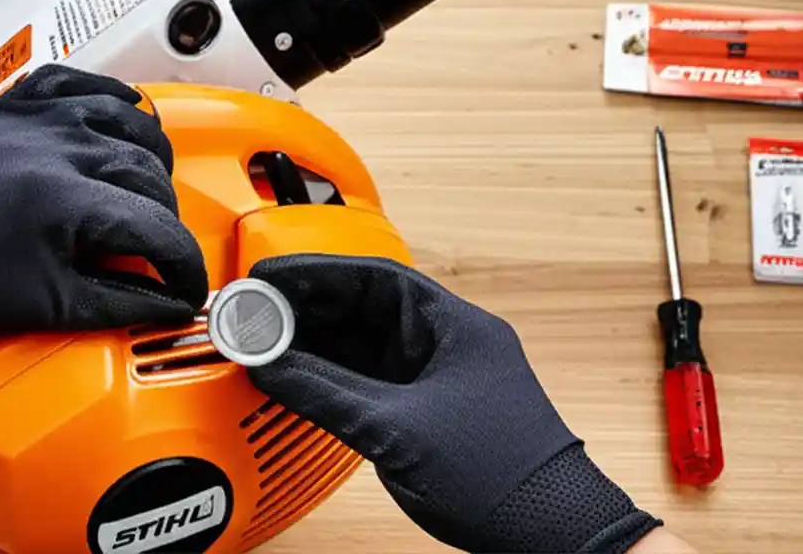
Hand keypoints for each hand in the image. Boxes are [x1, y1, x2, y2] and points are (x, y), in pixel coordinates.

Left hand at [0, 65, 207, 398]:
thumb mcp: (49, 305)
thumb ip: (122, 303)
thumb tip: (168, 305)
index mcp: (70, 203)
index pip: (160, 227)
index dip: (185, 264)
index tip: (185, 285)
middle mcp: (61, 149)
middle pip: (152, 174)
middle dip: (168, 218)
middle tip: (159, 248)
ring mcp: (38, 119)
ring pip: (131, 120)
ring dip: (152, 156)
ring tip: (150, 188)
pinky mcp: (16, 105)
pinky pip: (82, 81)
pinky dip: (112, 97)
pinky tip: (122, 117)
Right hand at [247, 255, 659, 552]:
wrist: (551, 533)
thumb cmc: (507, 477)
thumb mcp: (399, 430)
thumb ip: (326, 393)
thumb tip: (271, 365)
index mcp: (453, 324)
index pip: (373, 278)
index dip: (313, 273)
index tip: (267, 276)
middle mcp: (444, 343)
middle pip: (362, 309)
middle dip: (304, 311)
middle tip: (251, 313)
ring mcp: (434, 378)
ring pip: (360, 346)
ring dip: (312, 346)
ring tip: (261, 344)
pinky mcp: (424, 411)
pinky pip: (365, 382)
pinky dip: (328, 379)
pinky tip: (293, 379)